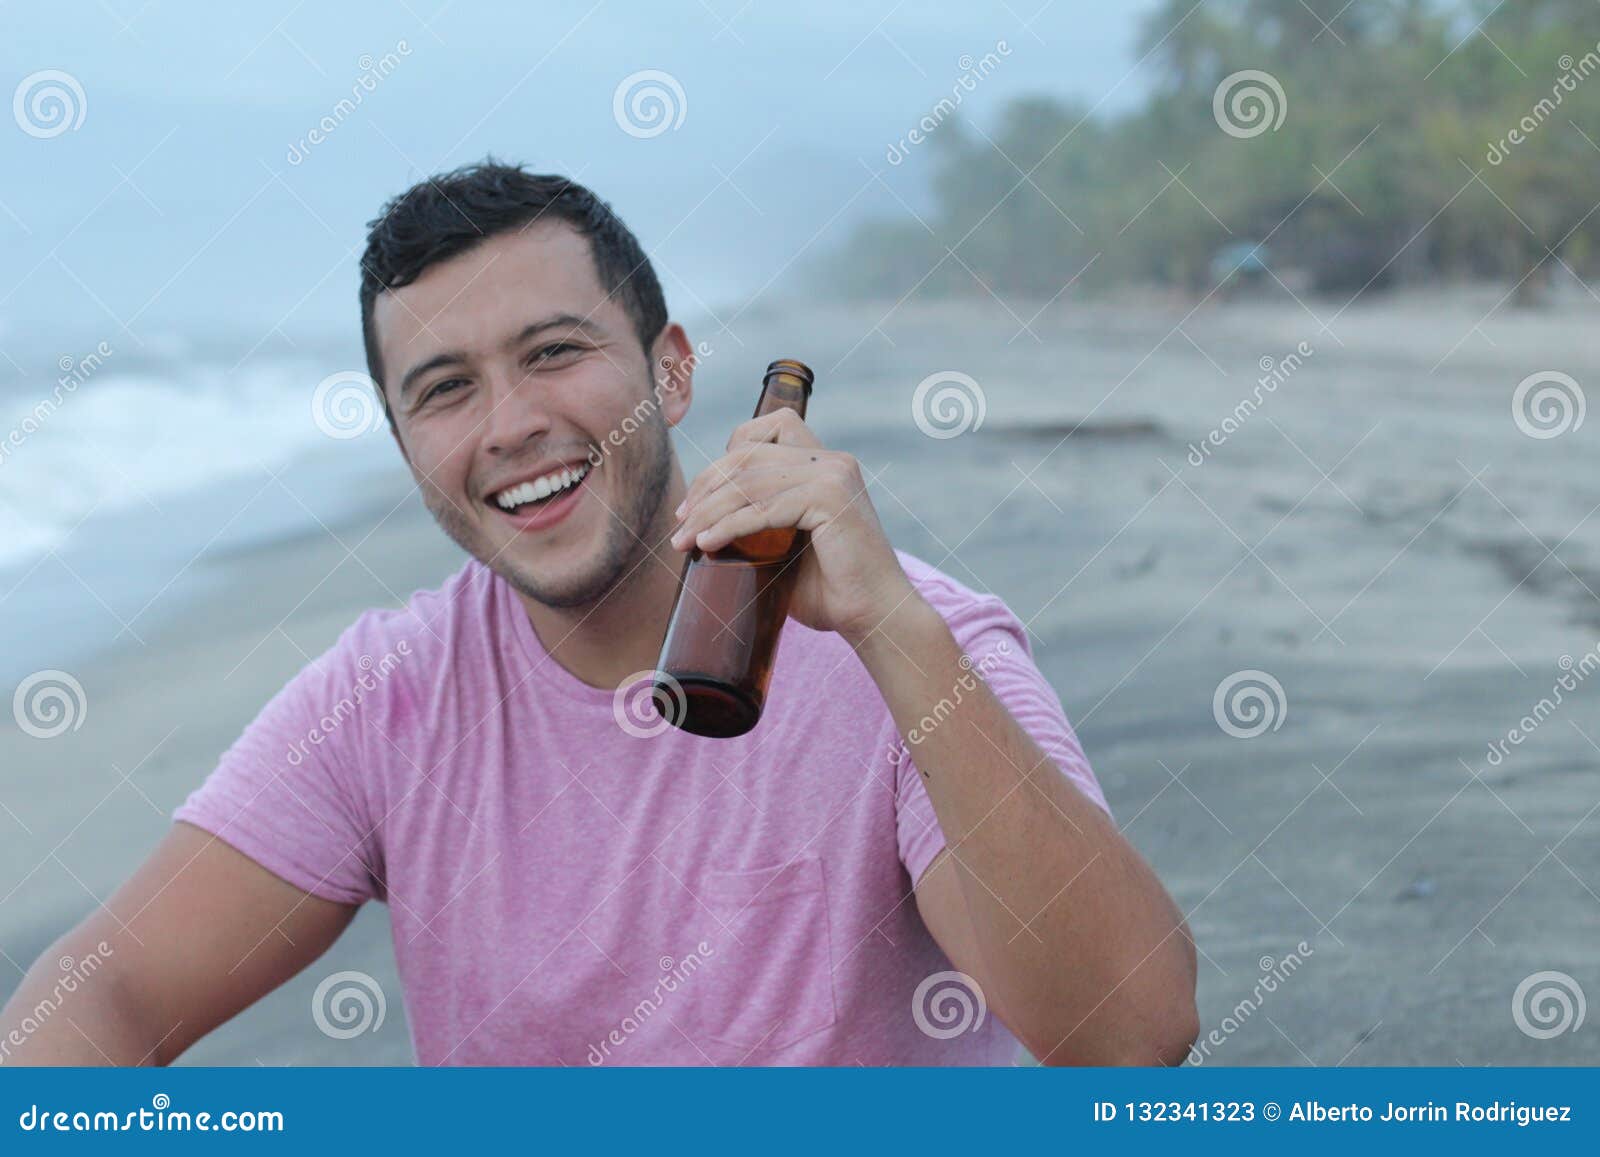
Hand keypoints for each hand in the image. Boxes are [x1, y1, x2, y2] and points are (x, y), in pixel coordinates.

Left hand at [670, 408, 918, 645]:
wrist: (874, 616)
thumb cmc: (830, 590)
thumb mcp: (785, 545)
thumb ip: (757, 522)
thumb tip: (698, 522)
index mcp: (824, 464)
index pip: (762, 432)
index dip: (722, 460)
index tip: (695, 502)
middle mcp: (831, 460)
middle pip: (747, 454)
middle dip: (706, 487)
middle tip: (681, 524)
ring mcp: (833, 475)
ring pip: (750, 480)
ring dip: (709, 510)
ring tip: (684, 540)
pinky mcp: (831, 498)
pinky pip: (765, 507)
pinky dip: (729, 525)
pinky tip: (707, 543)